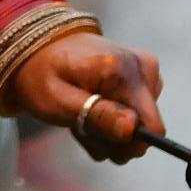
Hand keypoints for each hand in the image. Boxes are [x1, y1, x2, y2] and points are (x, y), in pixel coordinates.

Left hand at [9, 32, 165, 162]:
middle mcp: (143, 66)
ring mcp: (145, 70)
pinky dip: (111, 120)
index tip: (93, 131)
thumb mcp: (58, 100)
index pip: (151, 126)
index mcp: (123, 69)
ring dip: (107, 131)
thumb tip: (133, 128)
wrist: (39, 48)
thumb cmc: (42, 73)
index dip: (125, 142)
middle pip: (145, 130)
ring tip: (82, 112)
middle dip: (111, 137)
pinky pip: (136, 115)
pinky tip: (91, 107)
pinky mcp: (142, 77)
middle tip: (80, 121)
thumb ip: (96, 115)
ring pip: (138, 127)